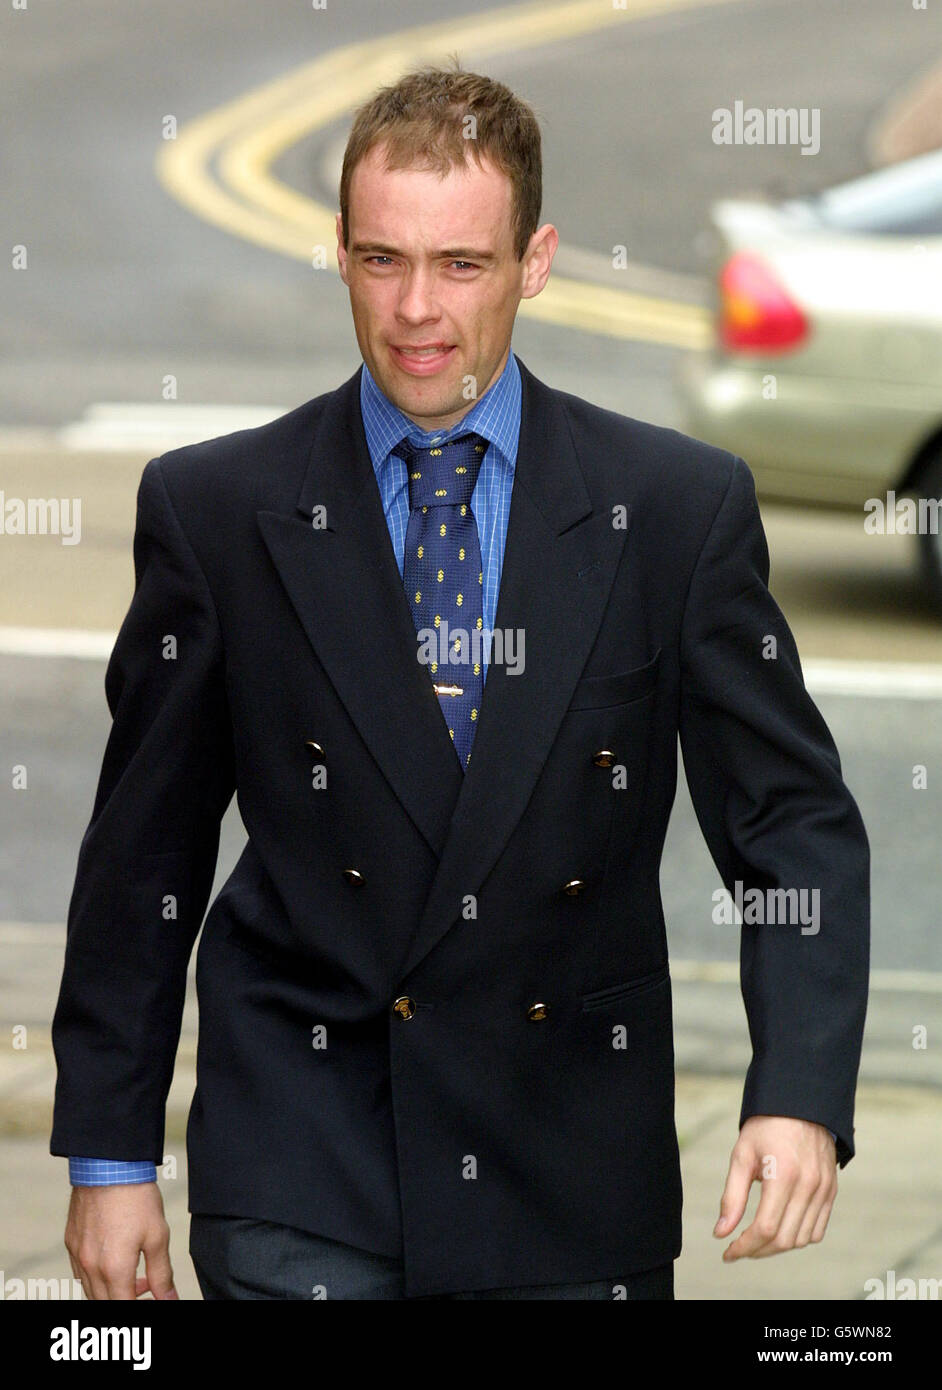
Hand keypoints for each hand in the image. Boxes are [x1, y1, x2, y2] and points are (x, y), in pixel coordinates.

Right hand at [65, 1182, 177, 1298]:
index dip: (141, 1308)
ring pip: (91, 1291)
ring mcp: (78, 1255)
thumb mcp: (157, 1236)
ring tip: (136, 1276)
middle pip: (105, 1303)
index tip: (156, 1300)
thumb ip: (162, 1273)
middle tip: (149, 1290)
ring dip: (112, 1291)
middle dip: (127, 1301)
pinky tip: (114, 1263)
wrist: (109, 1165)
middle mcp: (90, 1267)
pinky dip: (97, 1278)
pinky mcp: (71, 1242)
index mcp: (114, 1269)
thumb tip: (169, 1298)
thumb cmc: (136, 1198)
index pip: (124, 1308)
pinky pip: (80, 1273)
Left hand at [714, 1115, 836, 1260]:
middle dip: (757, 1251)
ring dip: (776, 1248)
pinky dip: (797, 1238)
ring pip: (801, 1239)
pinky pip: (817, 1230)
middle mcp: (808, 1186)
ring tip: (756, 1241)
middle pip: (783, 1239)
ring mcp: (823, 1190)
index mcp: (783, 1174)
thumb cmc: (766, 1127)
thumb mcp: (741, 1156)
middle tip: (738, 1249)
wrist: (800, 1104)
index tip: (727, 1252)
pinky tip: (779, 1231)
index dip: (744, 1247)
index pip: (765, 1228)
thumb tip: (721, 1232)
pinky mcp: (831, 1191)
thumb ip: (732, 1197)